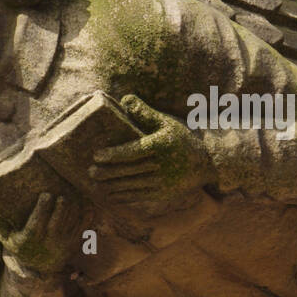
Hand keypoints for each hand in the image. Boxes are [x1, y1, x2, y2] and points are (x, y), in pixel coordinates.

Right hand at [0, 191, 82, 274]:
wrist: (37, 269)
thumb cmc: (19, 246)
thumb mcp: (4, 235)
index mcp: (29, 239)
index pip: (37, 223)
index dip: (43, 209)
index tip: (46, 195)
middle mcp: (47, 243)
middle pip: (57, 224)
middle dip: (62, 209)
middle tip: (63, 195)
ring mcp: (61, 244)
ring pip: (71, 226)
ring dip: (74, 211)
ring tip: (75, 196)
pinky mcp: (72, 244)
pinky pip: (82, 230)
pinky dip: (86, 218)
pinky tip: (88, 205)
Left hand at [89, 95, 215, 206]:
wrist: (205, 163)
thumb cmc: (181, 139)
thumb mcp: (166, 123)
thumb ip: (145, 112)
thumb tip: (125, 99)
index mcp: (162, 144)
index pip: (133, 151)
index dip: (114, 154)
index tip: (97, 156)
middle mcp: (163, 165)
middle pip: (130, 170)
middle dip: (109, 172)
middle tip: (91, 172)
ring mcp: (164, 181)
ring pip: (133, 185)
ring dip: (113, 186)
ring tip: (96, 184)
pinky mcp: (164, 193)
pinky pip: (140, 196)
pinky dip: (124, 197)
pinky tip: (111, 194)